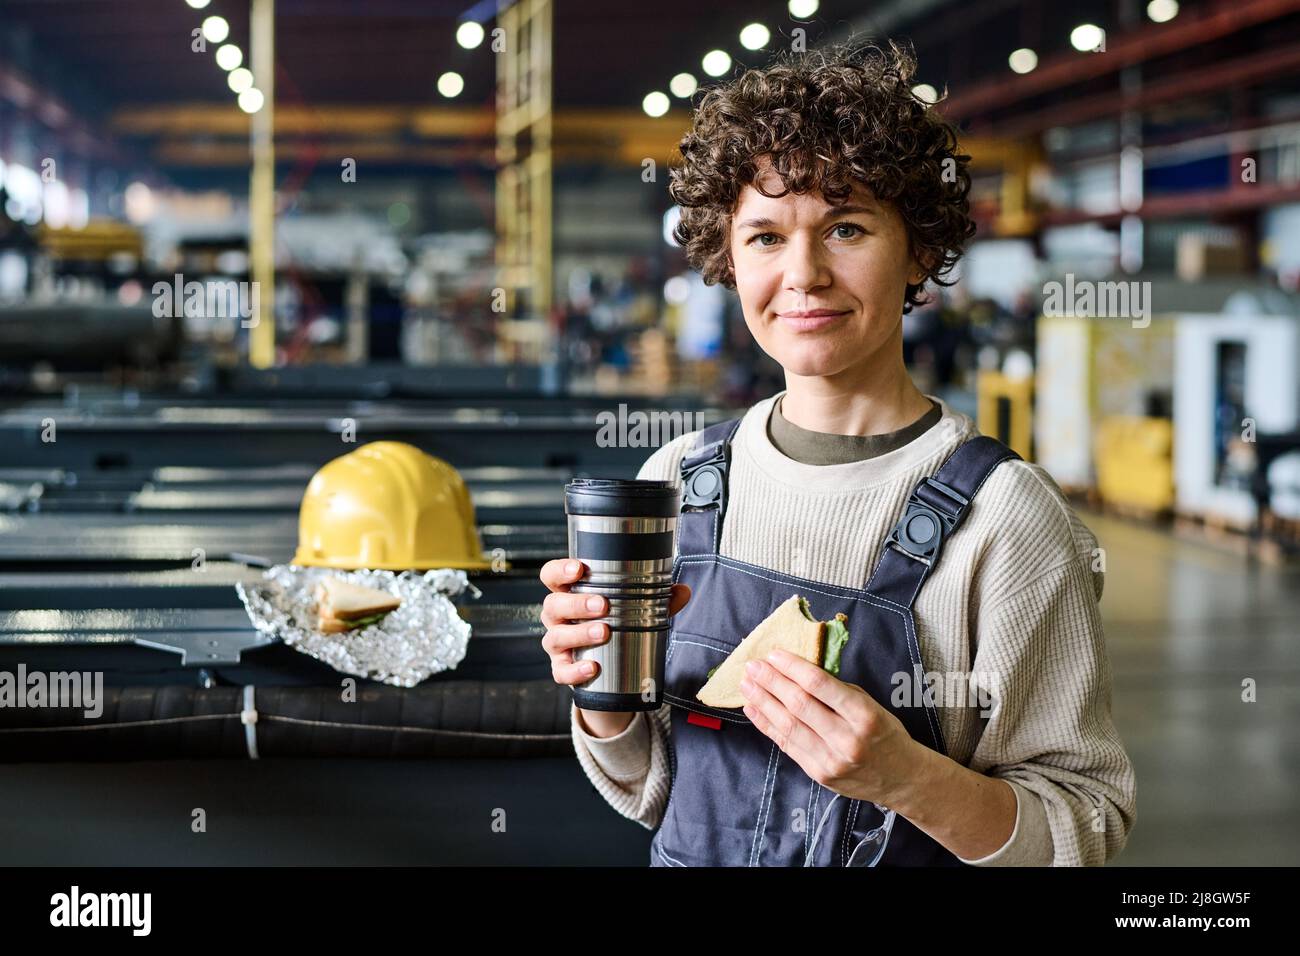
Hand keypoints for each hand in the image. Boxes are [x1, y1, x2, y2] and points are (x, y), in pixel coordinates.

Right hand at [539, 558, 689, 685]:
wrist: (611, 669)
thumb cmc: (616, 624)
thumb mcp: (638, 609)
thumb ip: (659, 599)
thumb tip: (683, 590)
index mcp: (569, 593)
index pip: (552, 576)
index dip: (560, 570)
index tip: (579, 568)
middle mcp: (557, 617)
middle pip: (553, 605)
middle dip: (576, 603)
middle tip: (603, 605)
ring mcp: (557, 644)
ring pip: (556, 637)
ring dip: (578, 634)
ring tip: (604, 632)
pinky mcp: (561, 669)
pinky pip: (561, 671)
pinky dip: (575, 670)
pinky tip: (592, 667)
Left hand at [739, 648, 922, 807]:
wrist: (902, 779)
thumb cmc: (885, 734)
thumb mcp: (871, 705)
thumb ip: (837, 691)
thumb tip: (798, 671)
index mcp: (864, 715)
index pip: (820, 685)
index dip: (792, 667)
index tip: (774, 654)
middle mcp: (846, 739)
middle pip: (799, 705)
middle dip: (771, 682)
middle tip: (752, 665)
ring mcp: (831, 760)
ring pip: (788, 726)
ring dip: (763, 702)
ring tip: (747, 684)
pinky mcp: (818, 774)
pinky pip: (787, 745)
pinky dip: (767, 725)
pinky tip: (754, 709)